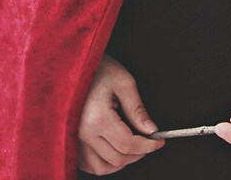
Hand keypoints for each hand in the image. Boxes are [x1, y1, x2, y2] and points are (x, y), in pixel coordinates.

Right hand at [77, 54, 164, 174]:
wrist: (75, 63)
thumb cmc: (98, 68)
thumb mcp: (124, 82)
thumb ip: (137, 108)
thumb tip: (151, 130)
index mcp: (97, 119)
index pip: (127, 145)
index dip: (147, 146)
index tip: (158, 141)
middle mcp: (83, 133)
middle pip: (116, 159)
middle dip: (138, 154)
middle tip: (149, 142)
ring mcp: (75, 139)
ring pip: (101, 167)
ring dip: (120, 162)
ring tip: (132, 148)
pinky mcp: (72, 140)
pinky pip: (87, 164)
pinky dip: (103, 163)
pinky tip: (113, 150)